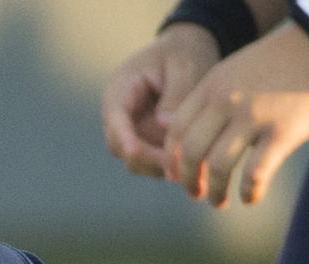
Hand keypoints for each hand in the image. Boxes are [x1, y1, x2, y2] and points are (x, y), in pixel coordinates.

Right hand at [102, 23, 221, 177]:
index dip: (124, 138)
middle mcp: (118, 115)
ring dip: (159, 166)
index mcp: (120, 90)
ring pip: (136, 160)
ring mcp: (129, 130)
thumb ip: (175, 95)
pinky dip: (168, 165)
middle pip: (121, 148)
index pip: (115, 120)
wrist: (186, 50)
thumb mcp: (184, 66)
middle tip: (180, 167)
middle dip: (148, 159)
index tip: (136, 152)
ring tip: (191, 168)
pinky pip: (150, 160)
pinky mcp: (143, 140)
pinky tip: (192, 165)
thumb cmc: (183, 53)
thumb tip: (166, 126)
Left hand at [163, 21, 308, 206]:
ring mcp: (254, 117)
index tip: (177, 176)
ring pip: (218, 167)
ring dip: (215, 192)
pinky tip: (250, 198)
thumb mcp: (236, 70)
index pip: (175, 131)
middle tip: (195, 193)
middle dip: (188, 180)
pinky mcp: (283, 132)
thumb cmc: (282, 61)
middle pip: (191, 152)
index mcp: (211, 86)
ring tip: (219, 202)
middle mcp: (226, 101)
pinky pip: (255, 174)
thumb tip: (194, 137)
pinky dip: (249, 192)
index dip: (172, 160)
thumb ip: (213, 98)